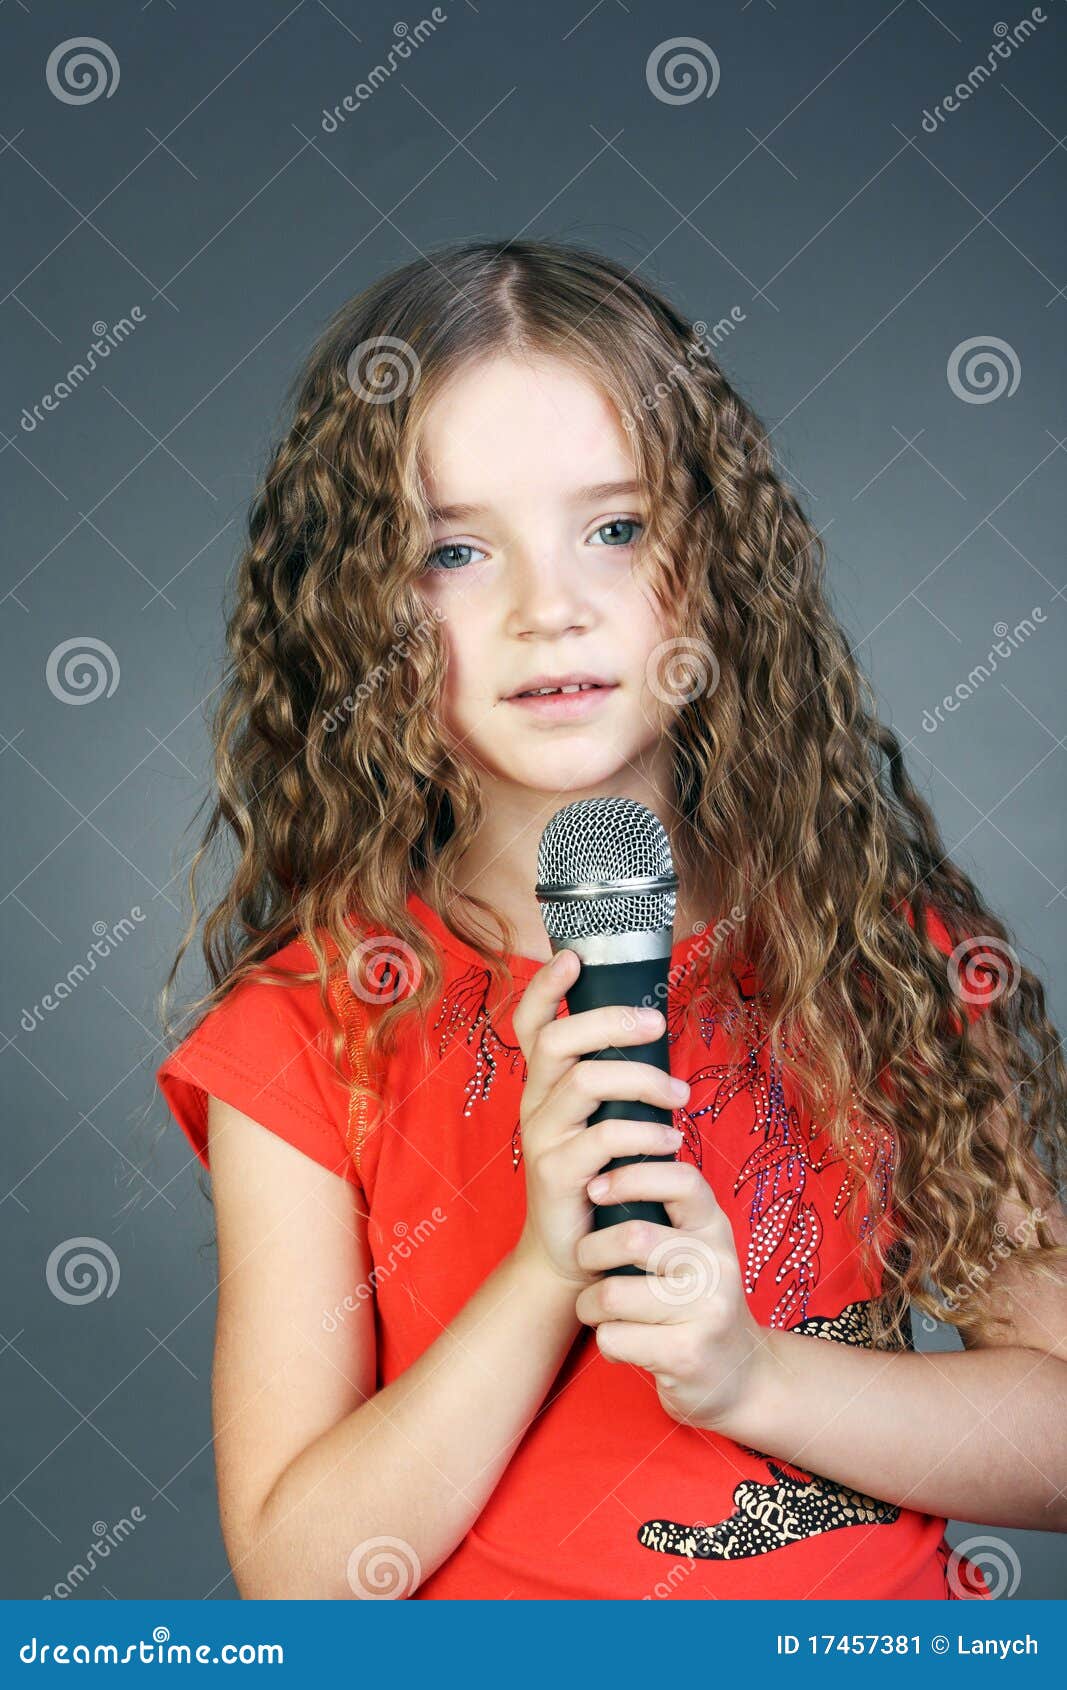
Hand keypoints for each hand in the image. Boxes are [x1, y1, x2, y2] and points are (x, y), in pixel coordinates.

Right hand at [511, 948, 690, 1288]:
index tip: (573, 957)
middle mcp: (535, 1103)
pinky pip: (603, 1137)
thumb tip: (657, 1032)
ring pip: (585, 1082)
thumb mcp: (604, 1120)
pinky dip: (645, 1134)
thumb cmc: (600, 1177)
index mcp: (546, 1084)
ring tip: (679, 1095)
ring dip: (642, 1080)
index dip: (545, 986)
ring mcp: (541, 1138)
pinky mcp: (556, 1174)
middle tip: (657, 1023)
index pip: (531, 1023)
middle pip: (558, 1040)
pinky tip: (672, 1141)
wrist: (575, 1254)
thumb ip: (617, 1082)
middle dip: (610, 1022)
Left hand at [573, 1157, 775, 1435]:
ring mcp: (707, 1311)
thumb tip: (606, 1160)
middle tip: (585, 1261)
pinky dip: (606, 1342)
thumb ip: (666, 1214)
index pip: (682, 1180)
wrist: (740, 1376)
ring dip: (590, 1304)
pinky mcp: (688, 1355)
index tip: (595, 1188)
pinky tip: (623, 1343)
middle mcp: (717, 1264)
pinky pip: (615, 1338)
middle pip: (633, 1237)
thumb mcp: (696, 1248)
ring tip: (597, 1308)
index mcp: (715, 1228)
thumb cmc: (697, 1301)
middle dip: (590, 1251)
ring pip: (613, 1294)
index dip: (632, 1176)